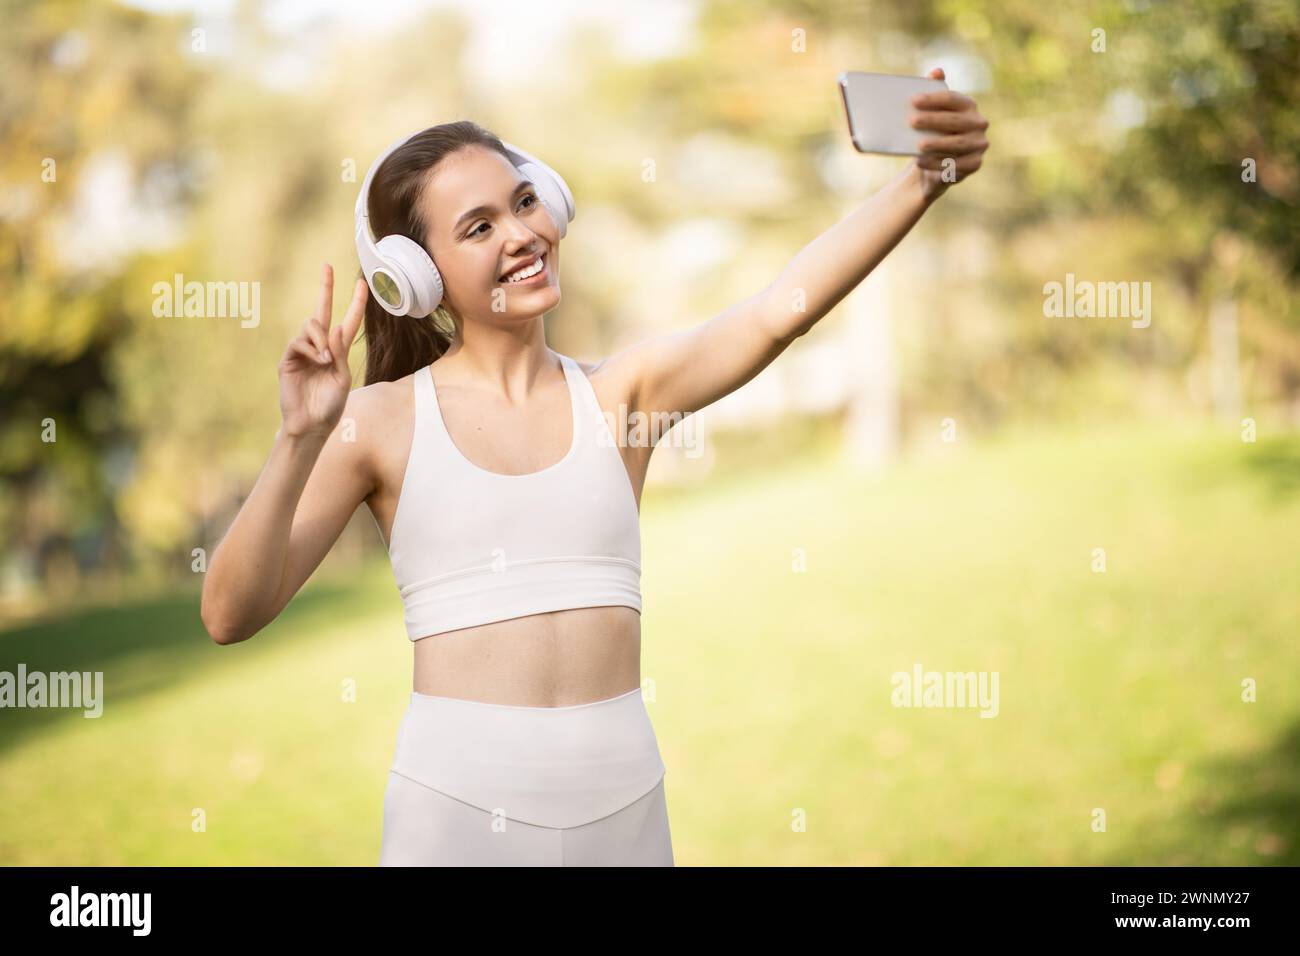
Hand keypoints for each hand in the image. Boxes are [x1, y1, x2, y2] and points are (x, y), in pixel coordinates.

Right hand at [278, 264, 367, 440]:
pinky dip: (311, 348)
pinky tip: (318, 360)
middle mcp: (320, 347)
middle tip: (327, 266)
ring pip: (311, 325)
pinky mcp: (288, 359)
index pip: (348, 322)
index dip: (355, 303)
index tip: (362, 283)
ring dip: (321, 338)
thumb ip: (340, 352)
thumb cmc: (330, 406)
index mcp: (338, 352)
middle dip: (325, 288)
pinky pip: (299, 341)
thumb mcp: (343, 378)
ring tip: (326, 359)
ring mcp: (302, 352)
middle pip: (321, 311)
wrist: (311, 424)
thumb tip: (333, 326)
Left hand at [908, 67, 988, 203]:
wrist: (935, 163)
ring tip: (917, 146)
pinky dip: (937, 164)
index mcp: (968, 105)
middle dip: (932, 120)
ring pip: (957, 144)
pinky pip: (956, 165)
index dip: (932, 99)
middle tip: (911, 122)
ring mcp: (979, 144)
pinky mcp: (975, 164)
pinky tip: (921, 162)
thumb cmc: (932, 132)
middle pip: (954, 121)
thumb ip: (934, 91)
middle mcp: (979, 123)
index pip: (951, 99)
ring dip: (937, 144)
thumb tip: (936, 71)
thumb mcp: (932, 112)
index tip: (913, 101)